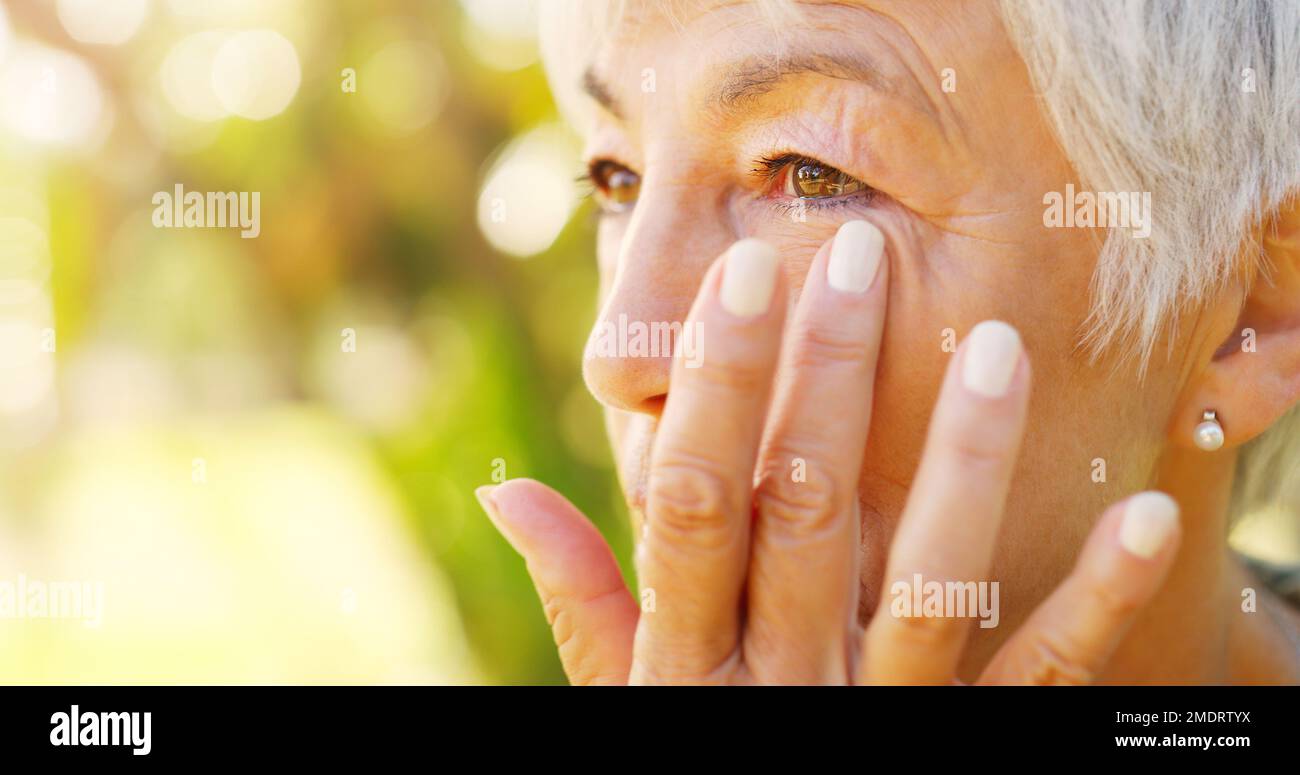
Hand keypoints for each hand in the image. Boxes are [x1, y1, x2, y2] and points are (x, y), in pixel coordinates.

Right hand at [475, 221, 1180, 684]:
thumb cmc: (691, 753)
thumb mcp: (628, 697)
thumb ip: (580, 600)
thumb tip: (505, 493)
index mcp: (688, 658)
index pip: (697, 501)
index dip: (718, 385)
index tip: (746, 271)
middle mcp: (781, 680)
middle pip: (805, 511)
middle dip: (828, 379)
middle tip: (857, 259)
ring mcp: (877, 713)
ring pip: (925, 579)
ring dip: (964, 462)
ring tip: (998, 347)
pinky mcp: (957, 745)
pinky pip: (1034, 678)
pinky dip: (1093, 603)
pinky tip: (1145, 518)